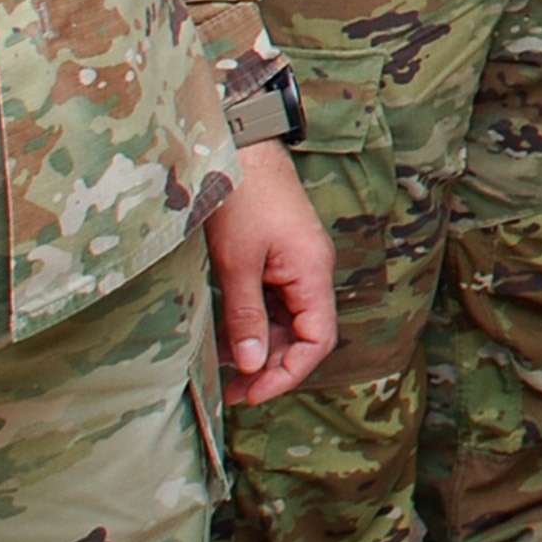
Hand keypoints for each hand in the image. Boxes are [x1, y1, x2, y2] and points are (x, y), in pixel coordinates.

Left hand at [204, 141, 338, 403]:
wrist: (240, 148)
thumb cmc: (241, 199)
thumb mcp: (237, 264)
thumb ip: (246, 317)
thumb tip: (252, 366)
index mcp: (312, 272)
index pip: (317, 340)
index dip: (289, 373)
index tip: (253, 393)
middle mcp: (312, 271)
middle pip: (304, 334)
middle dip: (271, 366)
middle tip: (232, 391)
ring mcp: (297, 264)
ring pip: (288, 321)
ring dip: (261, 348)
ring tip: (224, 371)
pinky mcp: (280, 258)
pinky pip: (275, 303)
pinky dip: (255, 324)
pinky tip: (228, 339)